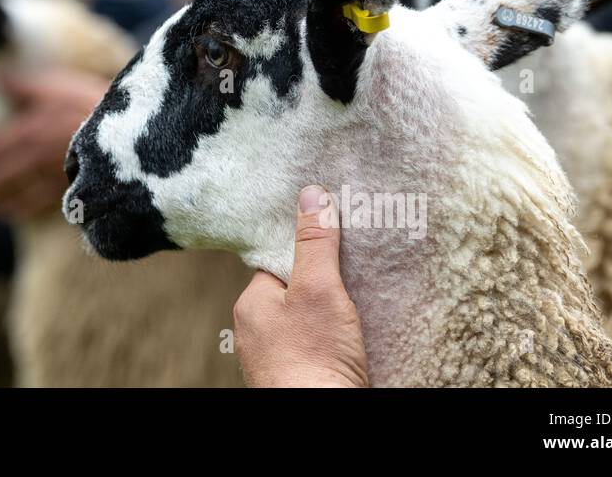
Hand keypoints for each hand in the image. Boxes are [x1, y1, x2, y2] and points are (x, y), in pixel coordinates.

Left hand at [0, 68, 107, 220]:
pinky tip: (8, 213)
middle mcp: (33, 162)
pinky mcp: (65, 196)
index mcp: (28, 133)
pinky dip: (15, 212)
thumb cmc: (95, 106)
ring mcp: (49, 182)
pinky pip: (32, 210)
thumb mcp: (60, 87)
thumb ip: (26, 87)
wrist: (135, 137)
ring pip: (10, 199)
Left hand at [233, 185, 369, 386]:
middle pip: (294, 290)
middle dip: (323, 282)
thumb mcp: (318, 288)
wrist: (325, 419)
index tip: (335, 239)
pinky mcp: (298, 376)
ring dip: (331, 313)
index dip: (307, 249)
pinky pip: (316, 346)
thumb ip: (315, 243)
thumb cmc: (313, 357)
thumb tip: (311, 194)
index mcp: (250, 304)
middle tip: (356, 274)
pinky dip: (334, 340)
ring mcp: (276, 358)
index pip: (278, 262)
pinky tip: (355, 337)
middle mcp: (256, 332)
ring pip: (306, 320)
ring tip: (361, 305)